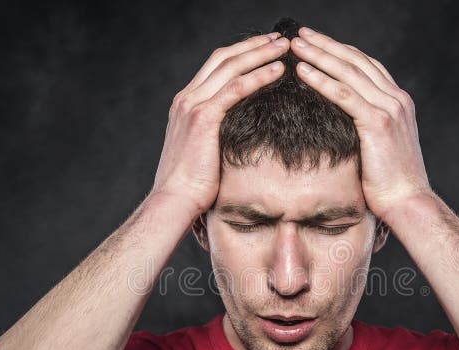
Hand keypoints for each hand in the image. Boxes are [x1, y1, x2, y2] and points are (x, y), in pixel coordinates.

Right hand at [149, 33, 289, 218]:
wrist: (174, 200)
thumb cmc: (191, 185)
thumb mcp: (203, 152)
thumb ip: (217, 135)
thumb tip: (241, 134)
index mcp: (185, 104)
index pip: (215, 67)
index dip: (241, 53)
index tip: (265, 48)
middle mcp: (186, 98)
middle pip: (223, 58)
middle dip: (253, 46)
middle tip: (279, 39)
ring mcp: (193, 105)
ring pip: (231, 67)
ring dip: (260, 54)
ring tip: (284, 48)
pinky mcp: (203, 118)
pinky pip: (235, 88)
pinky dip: (258, 76)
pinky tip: (278, 71)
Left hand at [289, 27, 432, 220]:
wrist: (407, 201)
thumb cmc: (390, 183)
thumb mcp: (380, 147)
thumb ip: (367, 128)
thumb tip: (341, 125)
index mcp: (398, 101)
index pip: (366, 65)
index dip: (340, 51)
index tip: (316, 43)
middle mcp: (396, 99)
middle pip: (355, 61)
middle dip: (325, 45)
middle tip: (300, 34)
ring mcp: (389, 108)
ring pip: (348, 72)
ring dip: (319, 55)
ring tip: (295, 46)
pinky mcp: (378, 123)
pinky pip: (344, 95)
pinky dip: (321, 80)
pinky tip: (303, 72)